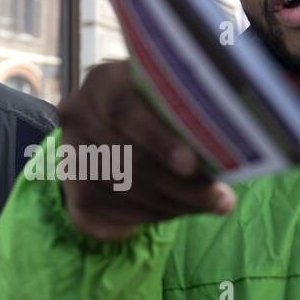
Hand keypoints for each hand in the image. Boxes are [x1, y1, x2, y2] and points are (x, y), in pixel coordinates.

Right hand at [55, 61, 234, 240]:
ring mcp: (70, 155)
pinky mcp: (72, 192)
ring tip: (203, 204)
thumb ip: (187, 115)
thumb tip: (229, 156)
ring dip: (170, 206)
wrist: (116, 128)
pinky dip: (147, 218)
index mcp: (103, 81)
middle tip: (218, 199)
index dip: (158, 140)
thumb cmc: (158, 107)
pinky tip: (174, 211)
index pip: (124, 109)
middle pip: (127, 160)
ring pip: (123, 193)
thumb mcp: (169, 96)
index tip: (191, 165)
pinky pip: (111, 216)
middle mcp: (77, 114)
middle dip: (179, 187)